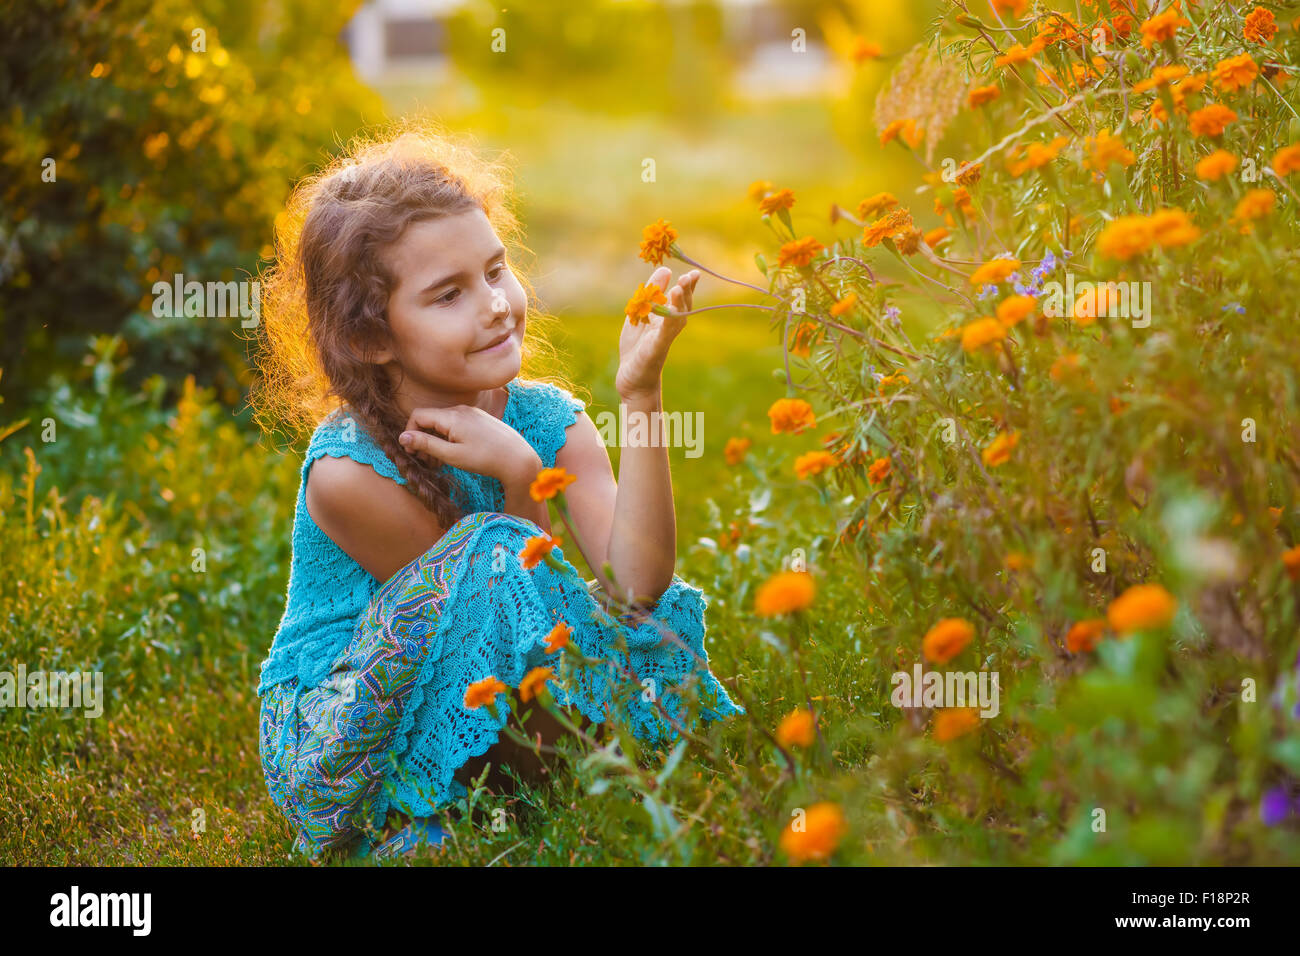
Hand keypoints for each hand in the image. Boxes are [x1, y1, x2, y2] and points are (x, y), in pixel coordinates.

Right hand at [398, 404, 540, 486]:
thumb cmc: (485, 459)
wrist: (518, 459)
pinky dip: (449, 437)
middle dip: (422, 438)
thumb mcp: (452, 455)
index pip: (418, 415)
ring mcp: (472, 413)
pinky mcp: (480, 419)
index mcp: (452, 416)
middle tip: (424, 461)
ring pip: (443, 423)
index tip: (412, 453)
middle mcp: (461, 409)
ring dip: (435, 440)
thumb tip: (402, 437)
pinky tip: (454, 454)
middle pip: (430, 419)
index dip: (410, 433)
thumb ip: (426, 444)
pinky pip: (457, 424)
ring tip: (438, 461)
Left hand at [615, 266, 697, 400]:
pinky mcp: (655, 349)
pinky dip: (667, 323)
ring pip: (676, 320)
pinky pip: (664, 335)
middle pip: (683, 307)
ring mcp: (664, 339)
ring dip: (679, 304)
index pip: (680, 298)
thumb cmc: (637, 347)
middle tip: (690, 276)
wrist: (632, 378)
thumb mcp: (641, 314)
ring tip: (679, 288)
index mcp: (666, 318)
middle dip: (687, 292)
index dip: (688, 285)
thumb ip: (652, 293)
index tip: (695, 273)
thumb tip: (666, 269)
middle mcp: (669, 327)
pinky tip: (670, 311)